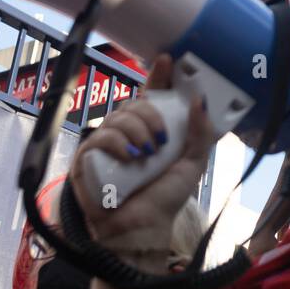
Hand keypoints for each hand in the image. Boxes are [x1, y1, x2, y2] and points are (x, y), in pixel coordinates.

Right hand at [69, 53, 214, 263]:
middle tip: (162, 139)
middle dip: (151, 115)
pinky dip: (117, 143)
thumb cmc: (165, 199)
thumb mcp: (193, 163)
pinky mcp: (88, 158)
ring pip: (118, 117)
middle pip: (134, 104)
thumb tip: (201, 101)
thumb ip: (201, 134)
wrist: (142, 229)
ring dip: (137, 131)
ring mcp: (106, 144)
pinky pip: (100, 136)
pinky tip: (130, 158)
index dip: (158, 75)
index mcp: (151, 130)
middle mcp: (127, 133)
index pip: (151, 95)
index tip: (167, 59)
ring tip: (148, 154)